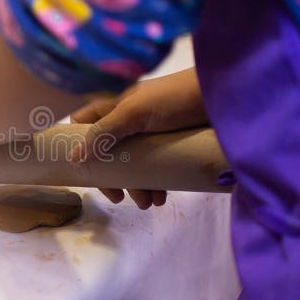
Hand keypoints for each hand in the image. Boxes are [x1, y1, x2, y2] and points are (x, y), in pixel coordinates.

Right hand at [70, 68, 207, 209]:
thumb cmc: (175, 98)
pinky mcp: (173, 145)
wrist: (226, 97)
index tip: (83, 170)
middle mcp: (131, 120)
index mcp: (117, 107)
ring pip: (134, 164)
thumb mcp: (134, 113)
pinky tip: (162, 196)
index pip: (85, 124)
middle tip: (118, 197)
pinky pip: (157, 168)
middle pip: (110, 152)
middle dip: (114, 176)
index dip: (78, 145)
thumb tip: (73, 158)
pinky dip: (157, 183)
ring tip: (148, 203)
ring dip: (137, 185)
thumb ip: (104, 133)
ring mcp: (152, 134)